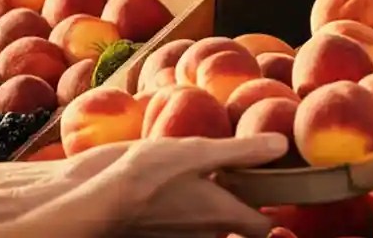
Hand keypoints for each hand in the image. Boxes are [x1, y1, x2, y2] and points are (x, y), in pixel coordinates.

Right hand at [0, 134, 287, 237]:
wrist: (92, 201)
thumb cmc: (146, 175)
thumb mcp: (197, 152)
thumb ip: (241, 151)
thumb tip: (281, 144)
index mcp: (224, 215)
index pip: (264, 227)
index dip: (273, 212)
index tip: (275, 189)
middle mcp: (206, 234)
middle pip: (236, 227)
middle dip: (240, 205)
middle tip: (240, 175)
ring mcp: (180, 237)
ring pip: (209, 226)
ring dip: (210, 204)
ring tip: (207, 174)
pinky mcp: (158, 233)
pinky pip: (182, 224)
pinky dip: (185, 207)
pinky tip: (176, 183)